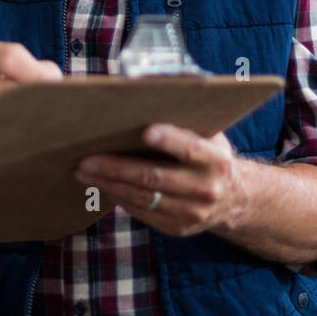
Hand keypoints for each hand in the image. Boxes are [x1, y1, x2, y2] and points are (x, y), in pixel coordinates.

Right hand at [0, 40, 61, 163]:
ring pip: (4, 120)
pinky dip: (11, 146)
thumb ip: (31, 70)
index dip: (39, 74)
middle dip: (39, 105)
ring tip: (44, 134)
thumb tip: (67, 89)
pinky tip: (22, 149)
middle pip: (10, 92)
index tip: (56, 90)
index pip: (11, 57)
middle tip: (59, 117)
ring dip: (29, 128)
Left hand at [74, 124, 250, 235]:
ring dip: (109, 185)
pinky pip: (143, 214)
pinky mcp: (179, 228)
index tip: (143, 131)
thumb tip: (147, 88)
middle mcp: (206, 188)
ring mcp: (193, 212)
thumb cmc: (208, 153)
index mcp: (215, 159)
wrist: (233, 198)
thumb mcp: (208, 133)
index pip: (189, 148)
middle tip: (85, 160)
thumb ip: (183, 117)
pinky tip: (101, 186)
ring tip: (83, 173)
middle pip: (155, 177)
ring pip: (143, 199)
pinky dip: (119, 199)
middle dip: (116, 168)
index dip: (168, 140)